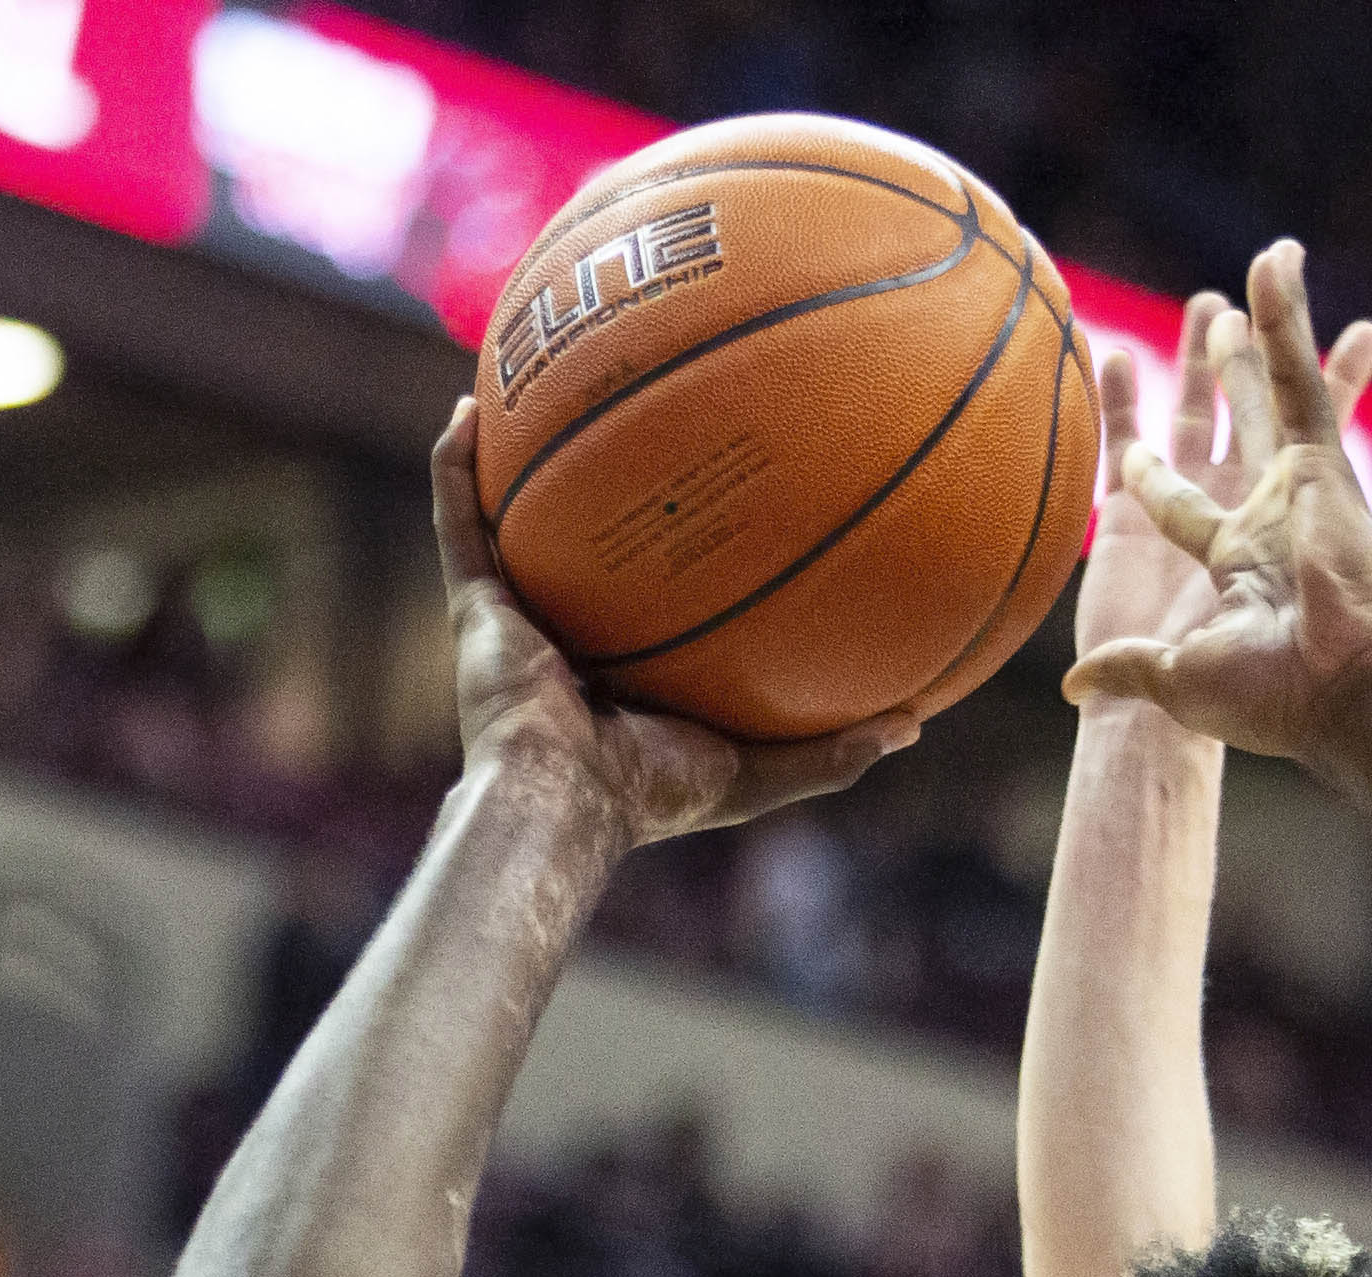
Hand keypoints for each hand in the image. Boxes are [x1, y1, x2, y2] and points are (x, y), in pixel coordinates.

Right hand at [432, 400, 916, 848]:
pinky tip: (468, 406)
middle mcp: (573, 635)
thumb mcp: (761, 770)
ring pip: (514, 519)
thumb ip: (833, 750)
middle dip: (606, 483)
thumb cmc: (657, 795)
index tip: (721, 489)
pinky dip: (456, 467)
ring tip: (534, 381)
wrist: (567, 800)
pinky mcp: (474, 607)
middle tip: (636, 411)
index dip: (682, 549)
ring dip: (518, 456)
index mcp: (632, 669)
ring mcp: (518, 618)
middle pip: (592, 543)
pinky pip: (459, 519)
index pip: (657, 597)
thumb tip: (915, 722)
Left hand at [1063, 243, 1371, 772]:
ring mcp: (1298, 486)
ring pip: (1272, 386)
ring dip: (1262, 327)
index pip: (1179, 505)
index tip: (1130, 452)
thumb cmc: (1269, 703)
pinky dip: (1289, 319)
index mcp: (1229, 565)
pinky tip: (1277, 262)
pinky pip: (1297, 375)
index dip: (1150, 473)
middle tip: (1211, 321)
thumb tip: (1072, 689)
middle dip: (1223, 376)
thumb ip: (1125, 667)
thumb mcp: (1174, 680)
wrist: (1338, 696)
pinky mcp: (1324, 462)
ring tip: (1260, 263)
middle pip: (1236, 428)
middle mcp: (1266, 517)